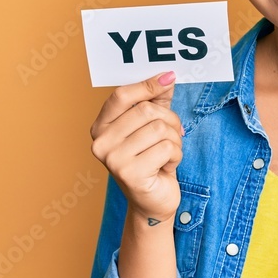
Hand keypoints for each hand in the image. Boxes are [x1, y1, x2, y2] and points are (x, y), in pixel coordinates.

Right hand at [90, 71, 183, 224]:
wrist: (152, 201)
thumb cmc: (152, 159)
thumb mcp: (152, 126)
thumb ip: (156, 100)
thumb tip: (166, 77)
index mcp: (101, 127)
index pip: (121, 96)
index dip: (147, 85)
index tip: (169, 78)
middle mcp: (101, 142)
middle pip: (145, 111)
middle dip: (170, 120)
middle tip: (175, 133)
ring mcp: (113, 159)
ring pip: (159, 129)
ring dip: (174, 140)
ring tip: (168, 153)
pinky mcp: (130, 174)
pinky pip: (166, 148)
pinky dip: (176, 156)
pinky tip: (166, 167)